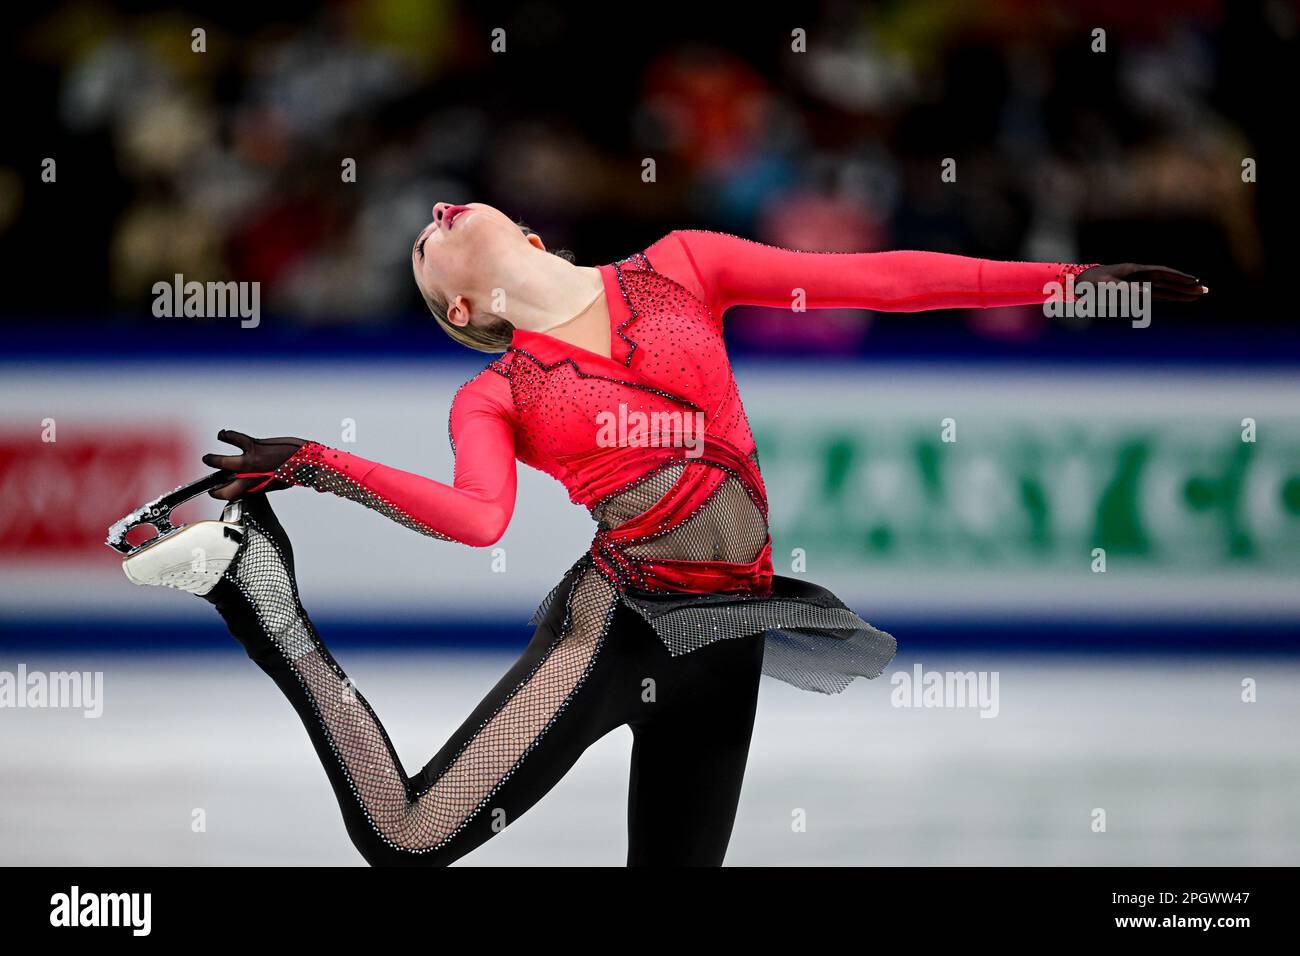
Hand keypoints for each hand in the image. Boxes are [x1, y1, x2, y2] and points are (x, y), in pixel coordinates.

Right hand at [202, 429, 306, 500]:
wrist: (309, 461)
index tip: (215, 491)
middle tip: (210, 481)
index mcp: (256, 487)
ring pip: (223, 462)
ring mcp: (251, 461)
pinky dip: (225, 435)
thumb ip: (258, 483)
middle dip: (213, 486)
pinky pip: (235, 439)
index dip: (219, 494)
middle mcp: (251, 476)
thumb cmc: (294, 471)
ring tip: (207, 458)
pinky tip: (221, 435)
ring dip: (212, 460)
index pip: (230, 495)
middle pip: (223, 485)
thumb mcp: (274, 483)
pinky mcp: (255, 446)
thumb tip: (248, 483)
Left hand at [1076, 264, 1207, 301]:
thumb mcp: (1104, 286)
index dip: (1177, 277)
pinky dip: (1171, 296)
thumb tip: (1143, 293)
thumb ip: (1122, 288)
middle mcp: (1140, 276)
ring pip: (1165, 288)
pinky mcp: (1136, 293)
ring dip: (1182, 292)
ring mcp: (1139, 284)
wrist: (1079, 283)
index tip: (1193, 281)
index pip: (1160, 274)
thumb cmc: (1090, 283)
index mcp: (1133, 271)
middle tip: (1205, 290)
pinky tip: (1182, 297)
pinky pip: (1157, 295)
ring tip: (1200, 294)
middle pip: (1168, 281)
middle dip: (1186, 286)